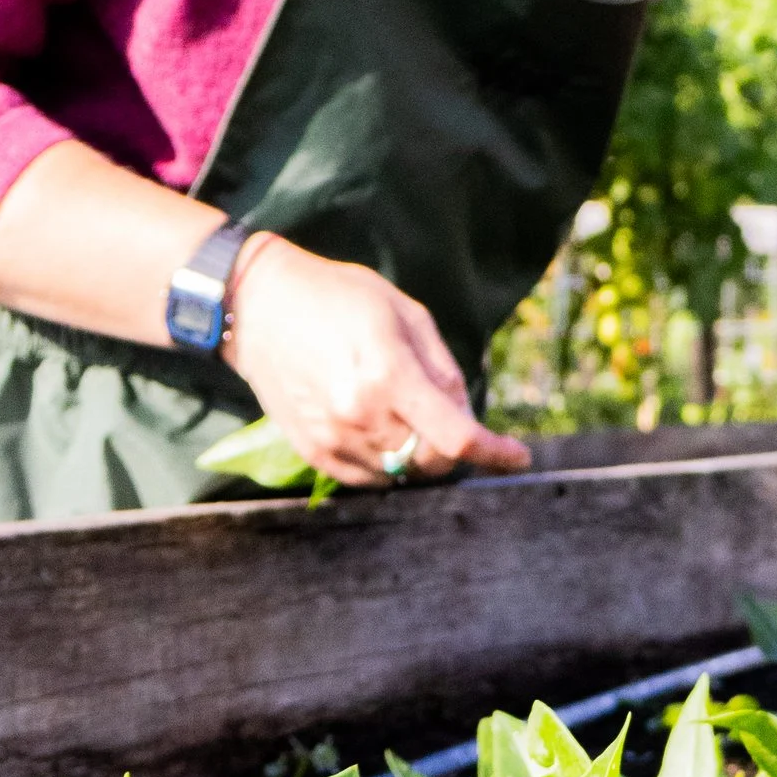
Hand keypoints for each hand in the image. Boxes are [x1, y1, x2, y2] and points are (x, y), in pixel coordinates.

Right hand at [226, 238, 527, 487]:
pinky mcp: (313, 452)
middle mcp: (359, 415)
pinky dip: (388, 462)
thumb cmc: (339, 298)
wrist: (258, 307)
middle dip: (453, 445)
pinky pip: (370, 478)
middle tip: (444, 411)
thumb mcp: (405, 314)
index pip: (456, 438)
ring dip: (418, 454)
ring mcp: (333, 438)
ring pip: (403, 474)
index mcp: (388, 376)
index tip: (518, 457)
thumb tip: (466, 416)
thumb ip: (442, 369)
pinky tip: (379, 425)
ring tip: (403, 409)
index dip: (495, 453)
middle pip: (432, 462)